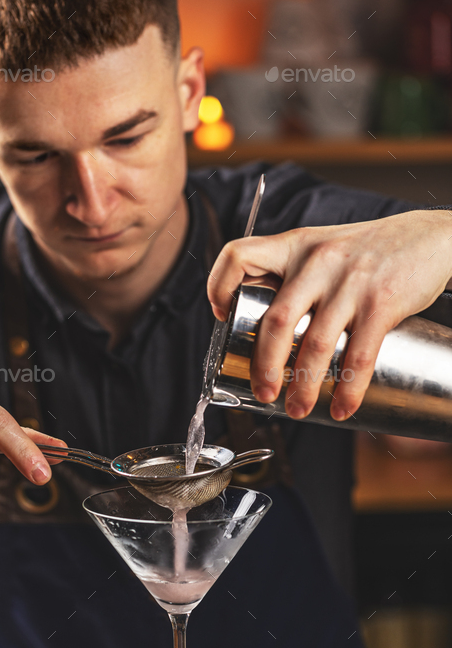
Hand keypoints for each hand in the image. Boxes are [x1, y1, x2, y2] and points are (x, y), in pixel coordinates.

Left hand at [208, 209, 451, 420]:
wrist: (428, 238)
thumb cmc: (367, 251)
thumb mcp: (321, 248)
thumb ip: (293, 275)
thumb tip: (263, 325)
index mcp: (294, 246)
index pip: (238, 255)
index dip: (219, 287)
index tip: (222, 316)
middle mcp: (316, 261)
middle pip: (276, 320)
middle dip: (265, 366)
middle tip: (264, 393)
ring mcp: (350, 282)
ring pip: (315, 345)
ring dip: (303, 387)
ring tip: (297, 409)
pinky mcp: (382, 302)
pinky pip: (359, 355)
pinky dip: (348, 389)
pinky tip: (342, 407)